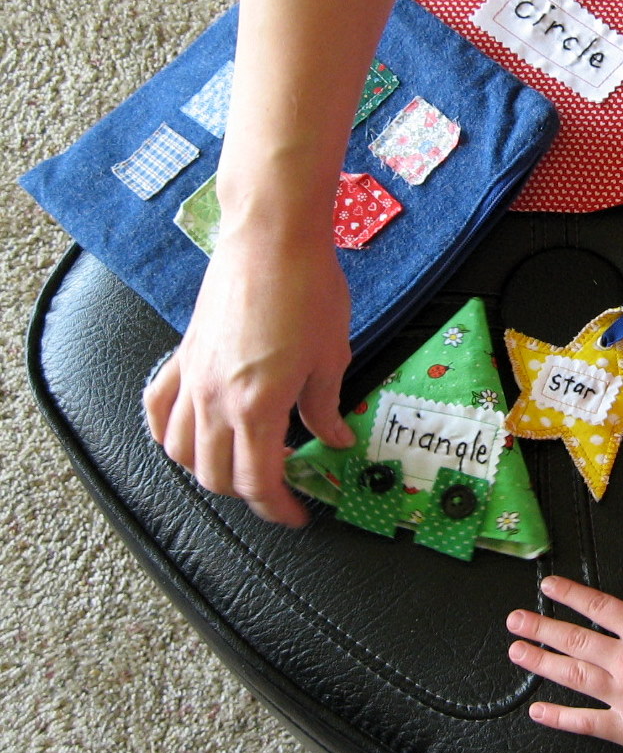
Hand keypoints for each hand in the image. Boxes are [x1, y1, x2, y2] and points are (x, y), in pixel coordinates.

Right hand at [142, 232, 353, 525]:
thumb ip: (326, 407)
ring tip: (238, 467)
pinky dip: (167, 432)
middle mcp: (215, 399)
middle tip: (277, 491)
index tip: (296, 515)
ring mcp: (192, 377)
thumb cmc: (310, 289)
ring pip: (179, 450)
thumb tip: (334, 439)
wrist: (272, 237)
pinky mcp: (183, 355)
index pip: (257, 481)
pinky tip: (187, 437)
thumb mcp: (332, 356)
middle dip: (247, 494)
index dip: (277, 508)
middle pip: (215, 475)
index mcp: (258, 405)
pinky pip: (158, 407)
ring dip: (205, 471)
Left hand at [507, 576, 622, 752]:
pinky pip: (586, 721)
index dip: (568, 595)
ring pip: (572, 676)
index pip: (597, 606)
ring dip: (541, 663)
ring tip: (518, 653)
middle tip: (516, 621)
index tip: (547, 587)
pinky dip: (559, 717)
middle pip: (574, 640)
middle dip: (540, 628)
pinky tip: (538, 709)